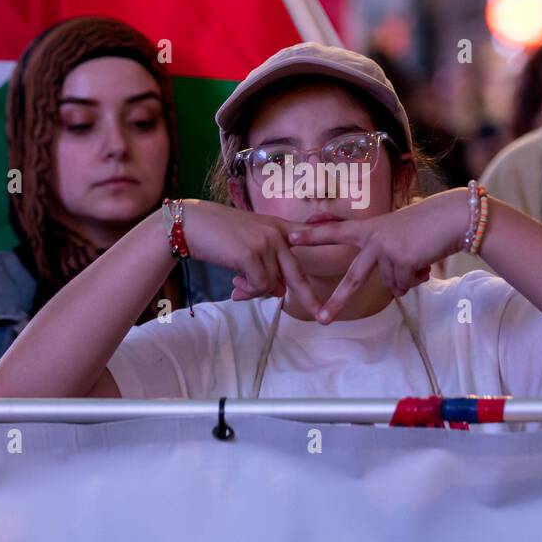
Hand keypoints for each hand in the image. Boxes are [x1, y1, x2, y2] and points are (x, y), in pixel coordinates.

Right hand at [178, 200, 322, 317]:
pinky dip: (248, 289)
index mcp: (278, 226)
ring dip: (255, 290)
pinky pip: (259, 285)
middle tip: (322, 317)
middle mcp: (277, 233)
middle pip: (297, 274)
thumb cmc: (216, 235)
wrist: (191, 224)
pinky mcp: (252, 254)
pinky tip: (233, 282)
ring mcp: (266, 242)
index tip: (350, 248)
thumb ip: (266, 264)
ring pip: (272, 284)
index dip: (328, 243)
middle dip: (309, 299)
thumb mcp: (247, 244)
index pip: (307, 237)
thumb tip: (277, 292)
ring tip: (236, 283)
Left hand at [286, 188, 467, 321]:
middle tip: (323, 320)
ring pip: (393, 283)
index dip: (313, 236)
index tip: (290, 238)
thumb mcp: (400, 237)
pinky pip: (406, 284)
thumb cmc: (430, 224)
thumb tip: (394, 290)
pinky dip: (418, 278)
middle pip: (353, 278)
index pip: (336, 231)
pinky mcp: (401, 261)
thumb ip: (389, 260)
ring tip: (421, 257)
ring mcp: (386, 250)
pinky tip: (426, 261)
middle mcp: (373, 239)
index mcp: (370, 229)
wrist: (453, 218)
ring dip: (408, 278)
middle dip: (337, 301)